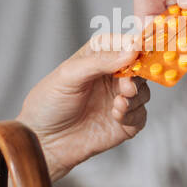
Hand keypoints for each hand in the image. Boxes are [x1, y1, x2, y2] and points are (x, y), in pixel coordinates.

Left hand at [16, 33, 149, 181]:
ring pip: (143, 91)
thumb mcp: (69, 75)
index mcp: (97, 58)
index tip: (140, 50)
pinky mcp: (124, 123)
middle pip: (139, 68)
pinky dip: (133, 114)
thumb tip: (131, 51)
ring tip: (119, 102)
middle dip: (138, 74)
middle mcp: (111, 77)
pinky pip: (141, 115)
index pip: (124, 44)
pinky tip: (116, 115)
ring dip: (135, 95)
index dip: (135, 46)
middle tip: (127, 84)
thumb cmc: (48, 103)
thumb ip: (100, 62)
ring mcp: (118, 99)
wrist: (42, 142)